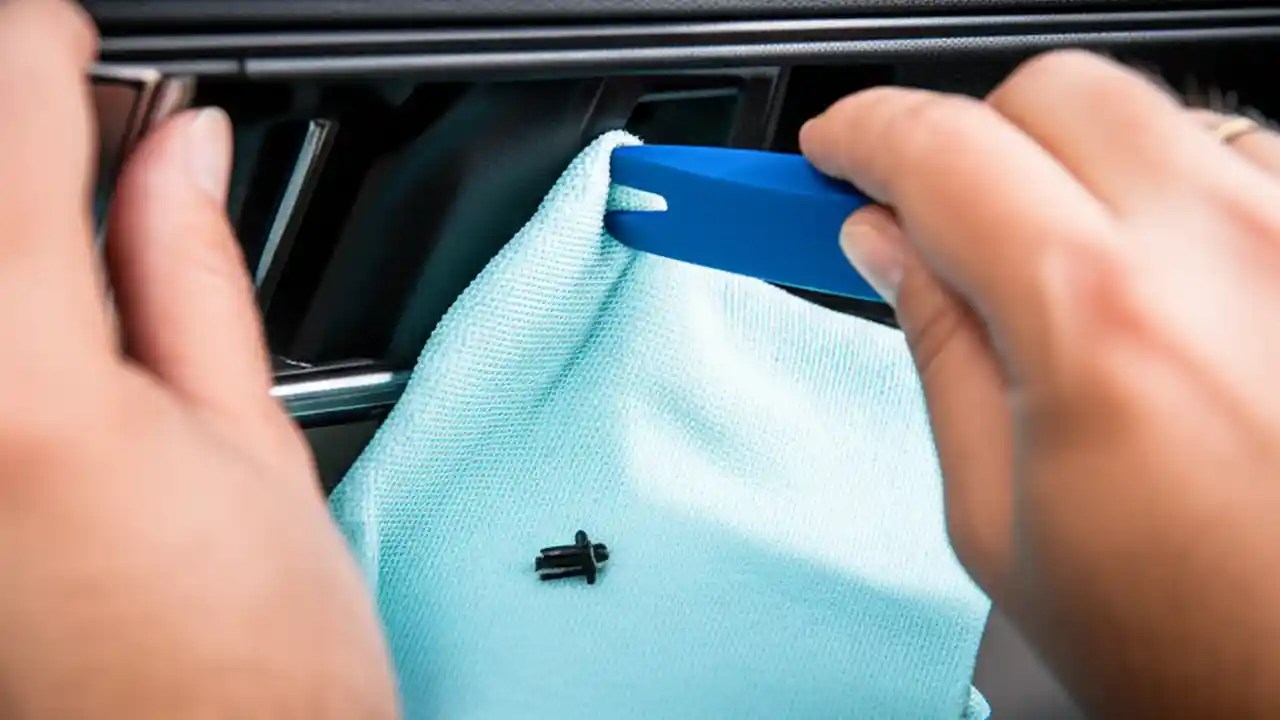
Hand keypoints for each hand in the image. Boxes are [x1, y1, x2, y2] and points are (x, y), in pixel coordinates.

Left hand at [0, 2, 395, 716]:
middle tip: (71, 119)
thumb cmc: (256, 663)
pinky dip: (4, 296)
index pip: (4, 142)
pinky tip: (40, 298)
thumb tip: (177, 156)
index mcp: (30, 399)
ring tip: (58, 218)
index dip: (34, 55)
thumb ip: (190, 276)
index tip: (67, 38)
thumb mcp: (252, 441)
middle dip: (1, 125)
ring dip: (6, 226)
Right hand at [802, 50, 1279, 717]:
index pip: (945, 151)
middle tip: (934, 216)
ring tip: (1060, 273)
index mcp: (1105, 326)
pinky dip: (1176, 199)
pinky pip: (1247, 167)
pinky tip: (1163, 286)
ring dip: (1079, 168)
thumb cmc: (1189, 648)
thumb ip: (937, 347)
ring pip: (1158, 117)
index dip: (863, 134)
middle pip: (1055, 92)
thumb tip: (884, 246)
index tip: (834, 150)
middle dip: (972, 138)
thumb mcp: (998, 518)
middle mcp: (1231, 253)